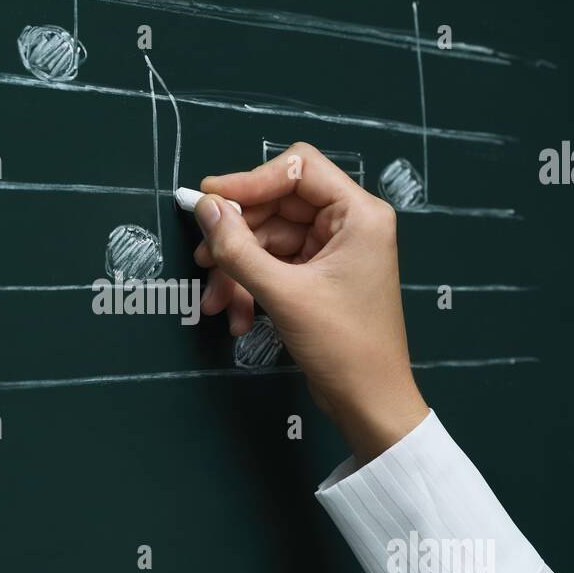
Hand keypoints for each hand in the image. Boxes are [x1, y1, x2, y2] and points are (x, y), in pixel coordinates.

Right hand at [193, 142, 428, 461]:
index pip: (297, 169)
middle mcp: (348, 224)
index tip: (209, 200)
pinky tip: (237, 317)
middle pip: (277, 205)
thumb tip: (205, 208)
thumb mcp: (284, 294)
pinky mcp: (319, 277)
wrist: (370, 404)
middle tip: (203, 258)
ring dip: (238, 270)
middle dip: (238, 236)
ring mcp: (333, 251)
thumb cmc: (343, 346)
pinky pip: (275, 266)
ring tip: (217, 303)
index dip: (250, 180)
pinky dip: (251, 287)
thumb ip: (239, 248)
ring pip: (269, 240)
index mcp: (358, 213)